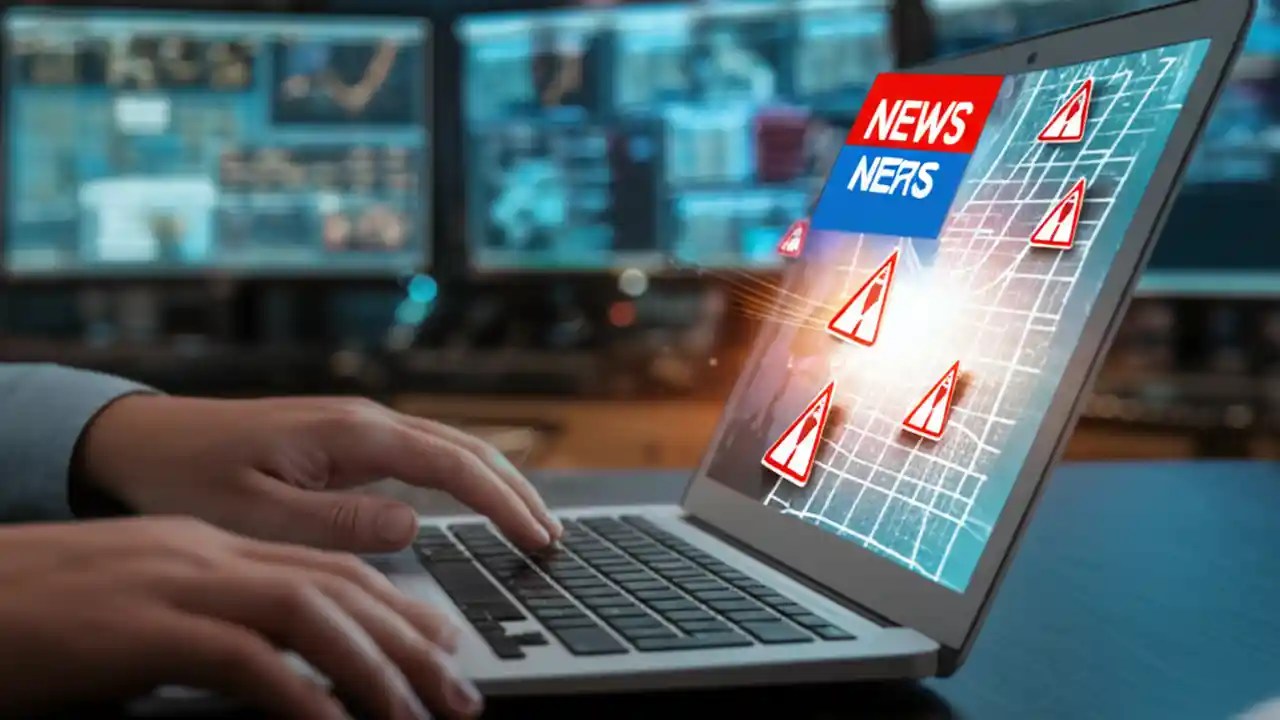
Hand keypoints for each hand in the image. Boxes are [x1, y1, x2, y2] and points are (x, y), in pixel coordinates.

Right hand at [0, 516, 479, 718]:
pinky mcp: (137, 628)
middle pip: (337, 586)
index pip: (326, 567)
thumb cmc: (36, 618)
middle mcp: (205, 555)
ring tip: (417, 716)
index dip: (396, 606)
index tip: (441, 645)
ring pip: (308, 612)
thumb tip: (276, 667)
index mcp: (209, 548)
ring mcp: (173, 584)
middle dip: (410, 641)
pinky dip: (298, 692)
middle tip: (458, 694)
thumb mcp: (140, 617)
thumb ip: (208, 629)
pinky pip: (242, 658)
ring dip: (374, 666)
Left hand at [77, 395, 560, 552]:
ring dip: (495, 483)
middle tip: (551, 537)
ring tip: (529, 523)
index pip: (453, 464)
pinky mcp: (346, 441)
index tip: (536, 539)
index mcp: (352, 432)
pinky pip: (423, 456)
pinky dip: (462, 479)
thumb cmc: (188, 476)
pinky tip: (474, 502)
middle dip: (516, 491)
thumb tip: (414, 526)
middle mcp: (365, 420)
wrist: (141, 440)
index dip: (502, 503)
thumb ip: (339, 522)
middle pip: (466, 448)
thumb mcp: (256, 514)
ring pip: (450, 448)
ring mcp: (358, 427)